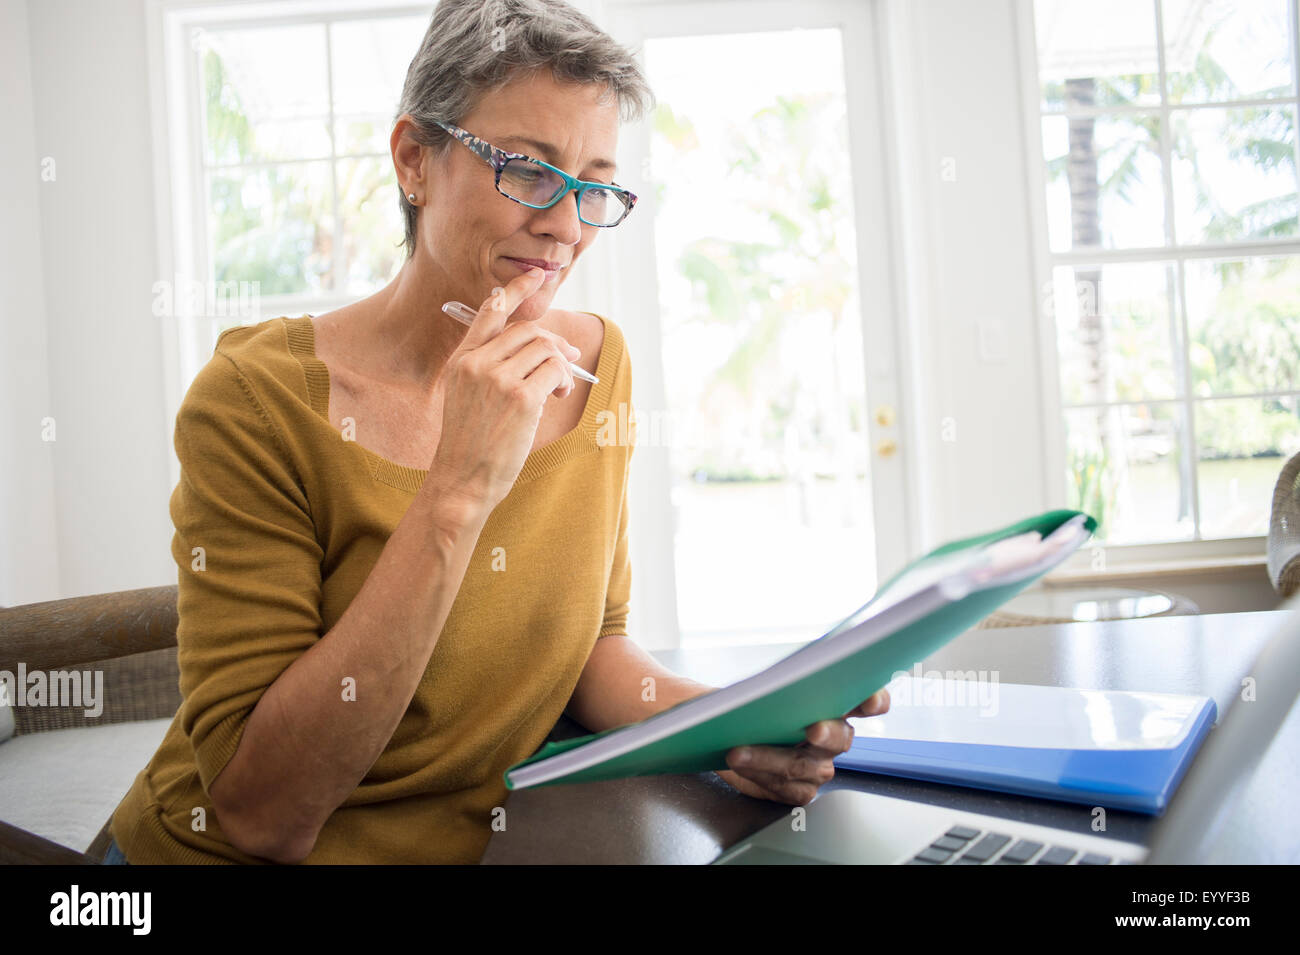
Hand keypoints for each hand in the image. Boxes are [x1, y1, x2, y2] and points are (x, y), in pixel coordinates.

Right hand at [426, 267, 580, 509]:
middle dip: (554, 343)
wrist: (462, 480)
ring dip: (561, 366)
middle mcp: (476, 364)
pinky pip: (555, 371)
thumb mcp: (469, 397)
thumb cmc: (471, 444)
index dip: (516, 290)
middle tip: (567, 363)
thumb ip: (494, 369)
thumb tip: (548, 347)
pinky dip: (563, 380)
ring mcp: (497, 379)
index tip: (536, 275)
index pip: (489, 312)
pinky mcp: (520, 398)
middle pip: (528, 331)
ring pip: (545, 349)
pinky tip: (558, 396)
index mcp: (461, 361)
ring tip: (558, 389)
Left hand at [717, 689, 889, 804]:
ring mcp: (818, 766)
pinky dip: (759, 773)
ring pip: (805, 766)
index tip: (871, 702)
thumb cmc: (748, 706)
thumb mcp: (754, 687)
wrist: (727, 735)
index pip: (864, 700)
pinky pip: (786, 787)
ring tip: (740, 750)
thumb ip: (767, 684)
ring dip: (770, 757)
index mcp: (832, 704)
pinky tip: (740, 762)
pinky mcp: (800, 789)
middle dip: (827, 734)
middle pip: (840, 738)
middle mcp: (832, 737)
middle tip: (813, 730)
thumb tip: (763, 686)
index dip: (873, 700)